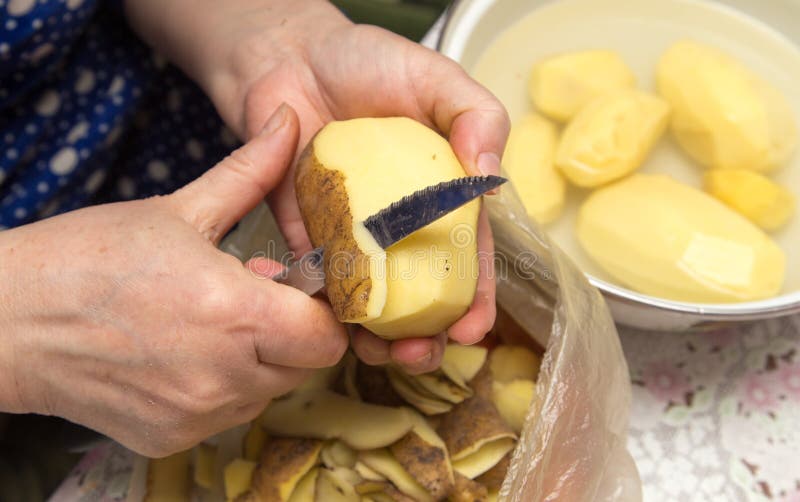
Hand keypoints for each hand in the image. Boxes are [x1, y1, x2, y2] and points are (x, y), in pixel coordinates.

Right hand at [0, 106, 347, 456]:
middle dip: (293, 332)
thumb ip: (250, 172)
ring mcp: (196, 414)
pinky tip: (185, 354)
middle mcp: (222, 375)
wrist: (8, 321)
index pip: (326, 336)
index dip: (322, 310)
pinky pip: (227, 414)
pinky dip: (222, 386)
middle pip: (306, 365)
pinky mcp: (171, 437)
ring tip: (213, 322)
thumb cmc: (88, 259)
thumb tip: (289, 121)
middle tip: (253, 297)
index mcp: (232, 312)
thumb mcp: (178, 209)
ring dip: (259, 360)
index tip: (299, 287)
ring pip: (269, 390)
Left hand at [126, 0, 509, 373]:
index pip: (467, 260)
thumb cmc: (367, 62)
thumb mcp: (435, 78)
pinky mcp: (308, 240)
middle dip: (426, 336)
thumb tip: (491, 180)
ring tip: (378, 354)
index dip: (475, 299)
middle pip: (420, 297)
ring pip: (371, 305)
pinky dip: (321, 311)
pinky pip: (317, 284)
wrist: (290, 59)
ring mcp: (354, 239)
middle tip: (419, 355)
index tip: (472, 330)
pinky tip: (325, 326)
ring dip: (376, 338)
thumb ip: (476, 116)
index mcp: (441, 200)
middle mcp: (400, 228)